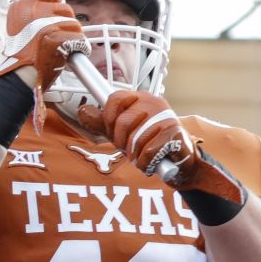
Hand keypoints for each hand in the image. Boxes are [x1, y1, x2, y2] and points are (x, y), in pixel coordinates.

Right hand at [0, 0, 85, 90]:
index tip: (54, 12)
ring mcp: (47, 24)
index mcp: (21, 7)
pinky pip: (78, 38)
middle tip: (54, 36)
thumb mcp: (17, 27)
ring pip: (74, 23)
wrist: (18, 76)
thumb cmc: (19, 56)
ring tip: (58, 47)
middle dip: (64, 22)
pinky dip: (77, 47)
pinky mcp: (59, 37)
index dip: (55, 3)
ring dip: (71, 35)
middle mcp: (33, 12)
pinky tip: (67, 53)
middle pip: (65, 8)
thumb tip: (47, 7)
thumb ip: (32, 14)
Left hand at [73, 90, 190, 176]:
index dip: (109, 119)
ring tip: (142, 154)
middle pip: (122, 122)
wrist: (177, 161)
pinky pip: (147, 151)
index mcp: (141, 98)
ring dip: (134, 154)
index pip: (115, 98)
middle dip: (121, 142)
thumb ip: (102, 122)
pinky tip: (151, 161)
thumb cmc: (148, 143)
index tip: (114, 131)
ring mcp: (166, 117)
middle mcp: (154, 103)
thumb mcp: (121, 131)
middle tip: (130, 147)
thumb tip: (83, 110)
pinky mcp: (174, 133)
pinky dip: (144, 163)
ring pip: (134, 139)